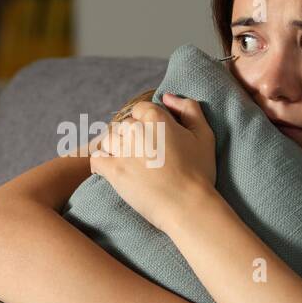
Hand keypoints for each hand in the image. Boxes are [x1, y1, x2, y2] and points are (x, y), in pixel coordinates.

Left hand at [89, 93, 215, 234]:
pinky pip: (97, 160)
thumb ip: (189, 109)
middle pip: (124, 126)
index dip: (147, 122)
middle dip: (132, 137)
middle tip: (144, 155)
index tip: (154, 138)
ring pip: (109, 140)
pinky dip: (101, 164)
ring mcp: (122, 151)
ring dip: (116, 149)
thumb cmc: (199, 172)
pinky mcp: (113, 171)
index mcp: (156, 117)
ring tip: (130, 163)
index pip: (140, 109)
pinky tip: (111, 170)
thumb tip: (167, 96)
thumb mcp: (204, 134)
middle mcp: (136, 130)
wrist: (187, 206)